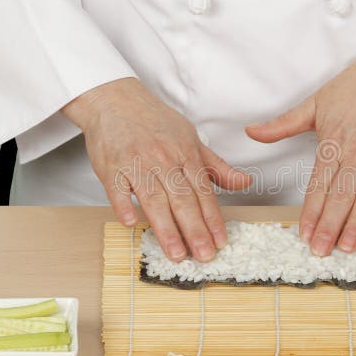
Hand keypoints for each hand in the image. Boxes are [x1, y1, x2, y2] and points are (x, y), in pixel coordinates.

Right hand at [63, 78, 251, 261]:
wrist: (116, 100)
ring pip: (153, 199)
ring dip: (165, 228)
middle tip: (203, 255)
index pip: (203, 192)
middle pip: (182, 199)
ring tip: (176, 253)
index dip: (212, 219)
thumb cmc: (154, 122)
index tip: (220, 241)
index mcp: (185, 154)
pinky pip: (117, 189)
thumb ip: (217, 166)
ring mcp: (136, 163)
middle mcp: (163, 160)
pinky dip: (123, 205)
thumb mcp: (191, 139)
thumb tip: (245, 182)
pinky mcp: (111, 166)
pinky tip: (132, 223)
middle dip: (194, 230)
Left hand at [246, 53, 355, 255]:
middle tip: (321, 250)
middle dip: (330, 226)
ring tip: (348, 246)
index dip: (311, 212)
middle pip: (341, 196)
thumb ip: (283, 124)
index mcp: (333, 142)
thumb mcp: (315, 102)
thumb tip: (251, 131)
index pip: (318, 185)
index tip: (304, 234)